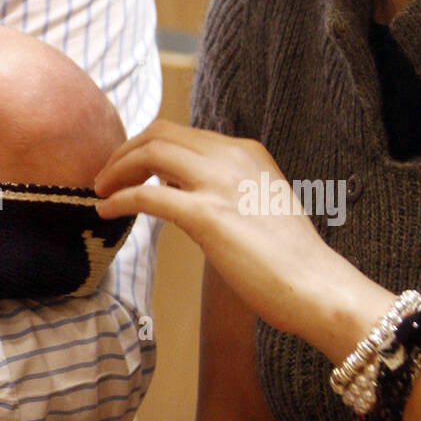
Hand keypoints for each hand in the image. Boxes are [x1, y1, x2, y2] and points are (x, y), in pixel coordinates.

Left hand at [94, 121, 378, 346]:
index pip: (182, 133)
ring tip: (101, 190)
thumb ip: (223, 187)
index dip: (146, 146)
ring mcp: (219, 183)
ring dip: (117, 169)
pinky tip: (106, 211)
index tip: (128, 166)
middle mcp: (232, 157)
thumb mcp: (258, 202)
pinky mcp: (207, 216)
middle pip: (160, 133)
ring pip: (150, 152)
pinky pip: (148, 195)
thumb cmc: (290, 258)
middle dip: (126, 150)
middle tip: (106, 175)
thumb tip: (176, 185)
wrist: (318, 287)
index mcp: (245, 151)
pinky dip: (120, 199)